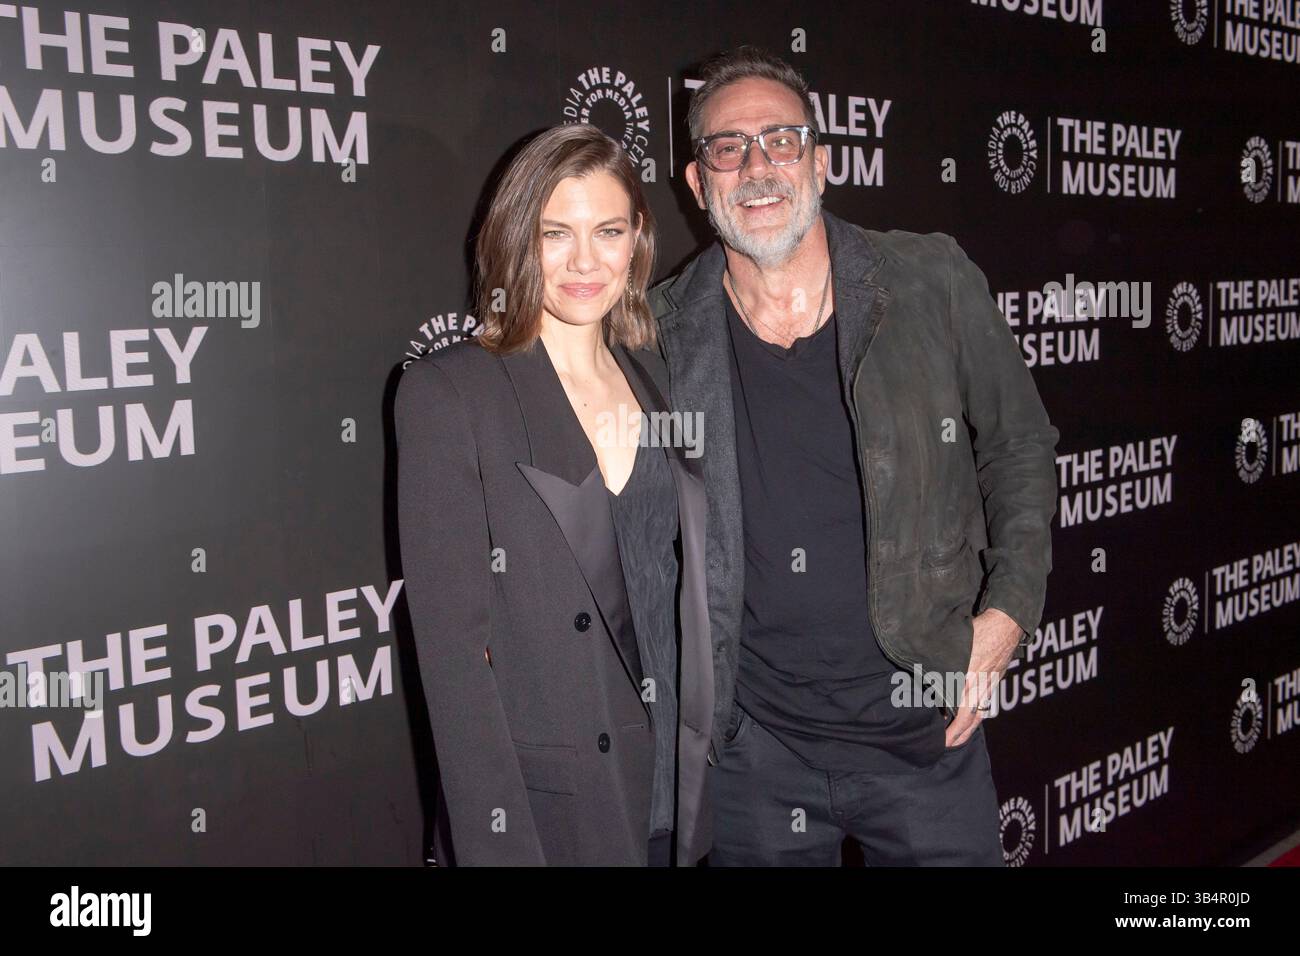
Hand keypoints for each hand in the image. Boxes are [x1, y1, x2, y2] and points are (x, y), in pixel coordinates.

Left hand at [944, 607, 1021, 747]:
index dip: (951, 728)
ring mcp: (988, 685)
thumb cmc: (978, 630)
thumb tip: (926, 674)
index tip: (939, 736)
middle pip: (969, 720)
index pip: (959, 713)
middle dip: (957, 736)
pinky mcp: (993, 681)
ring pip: (978, 714)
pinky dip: (975, 716)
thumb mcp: (955, 646)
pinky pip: (983, 704)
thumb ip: (943, 664)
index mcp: (967, 678)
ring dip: (967, 729)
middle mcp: (978, 686)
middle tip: (944, 744)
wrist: (1005, 625)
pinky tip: (967, 720)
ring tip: (955, 738)